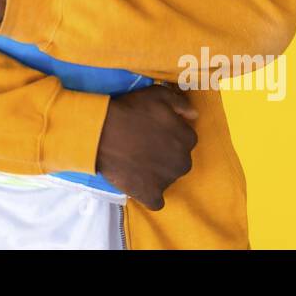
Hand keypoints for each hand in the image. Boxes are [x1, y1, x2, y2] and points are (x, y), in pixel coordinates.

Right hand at [96, 83, 198, 209]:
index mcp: (187, 139)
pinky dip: (148, 193)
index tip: (155, 132)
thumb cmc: (130, 110)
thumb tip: (194, 115)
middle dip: (166, 154)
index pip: (186, 139)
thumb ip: (180, 103)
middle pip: (179, 160)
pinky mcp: (150, 195)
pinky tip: (138, 182)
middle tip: (145, 147)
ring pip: (168, 178)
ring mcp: (167, 181)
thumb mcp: (157, 94)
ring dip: (157, 172)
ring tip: (136, 162)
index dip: (170, 135)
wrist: (101, 133)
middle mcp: (182, 162)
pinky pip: (156, 200)